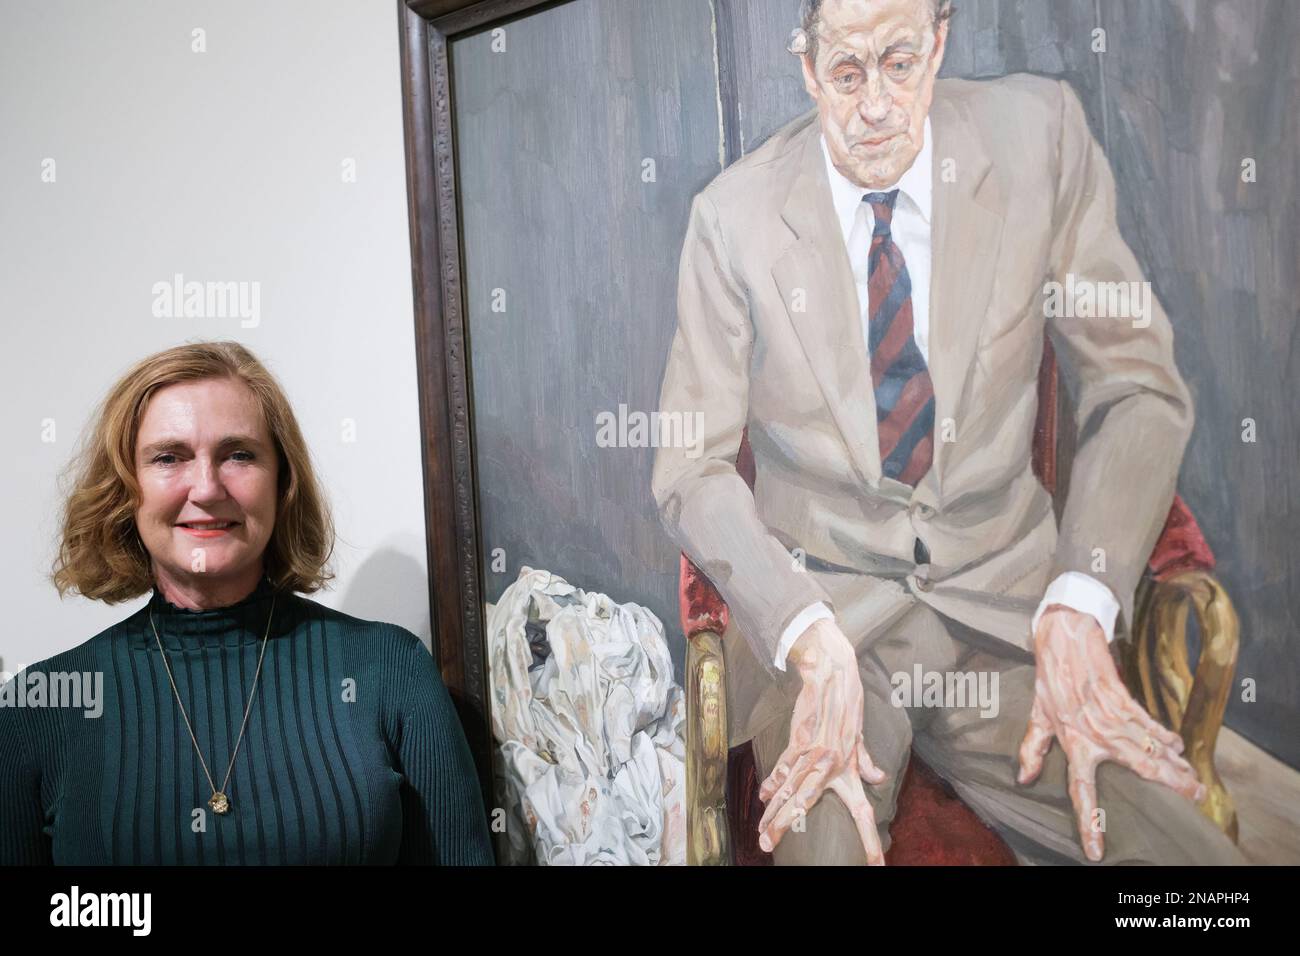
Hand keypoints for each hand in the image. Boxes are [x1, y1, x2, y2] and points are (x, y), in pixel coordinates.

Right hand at [757, 617, 887, 862]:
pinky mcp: (798, 740)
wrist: (832, 675)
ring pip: (789, 790)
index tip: (876, 867)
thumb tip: (878, 779)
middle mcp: (831, 766)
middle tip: (769, 847)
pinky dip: (772, 783)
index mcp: (849, 770)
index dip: (870, 842)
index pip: (862, 814)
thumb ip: (866, 762)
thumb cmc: (847, 704)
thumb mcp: (860, 736)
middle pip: (805, 805)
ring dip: (773, 812)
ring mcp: (813, 754)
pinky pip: (783, 767)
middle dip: (787, 828)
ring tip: (762, 832)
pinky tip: (763, 797)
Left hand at [1017, 605, 1204, 860]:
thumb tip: (1025, 778)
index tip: (1097, 850)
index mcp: (1073, 744)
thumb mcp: (1036, 716)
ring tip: (1195, 784)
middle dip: (1169, 788)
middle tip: (1192, 803)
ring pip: (1152, 749)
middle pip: (1139, 770)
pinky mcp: (1124, 699)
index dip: (1089, 822)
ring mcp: (1113, 717)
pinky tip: (1180, 748)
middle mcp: (1096, 735)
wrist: (1063, 639)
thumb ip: (1031, 749)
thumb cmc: (1049, 680)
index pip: (1082, 792)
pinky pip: (1150, 724)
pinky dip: (1166, 737)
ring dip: (1176, 767)